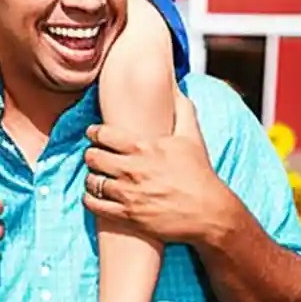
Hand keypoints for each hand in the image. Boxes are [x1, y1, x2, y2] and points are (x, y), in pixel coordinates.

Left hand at [82, 93, 233, 244]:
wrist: (210, 213)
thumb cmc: (200, 174)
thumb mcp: (192, 137)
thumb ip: (181, 109)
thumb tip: (175, 86)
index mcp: (143, 147)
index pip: (101, 134)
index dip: (95, 133)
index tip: (95, 135)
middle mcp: (132, 169)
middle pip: (92, 156)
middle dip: (92, 155)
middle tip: (96, 156)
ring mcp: (128, 194)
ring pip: (91, 180)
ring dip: (92, 177)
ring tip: (97, 176)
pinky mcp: (127, 215)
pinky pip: (94, 204)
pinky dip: (90, 199)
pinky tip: (96, 195)